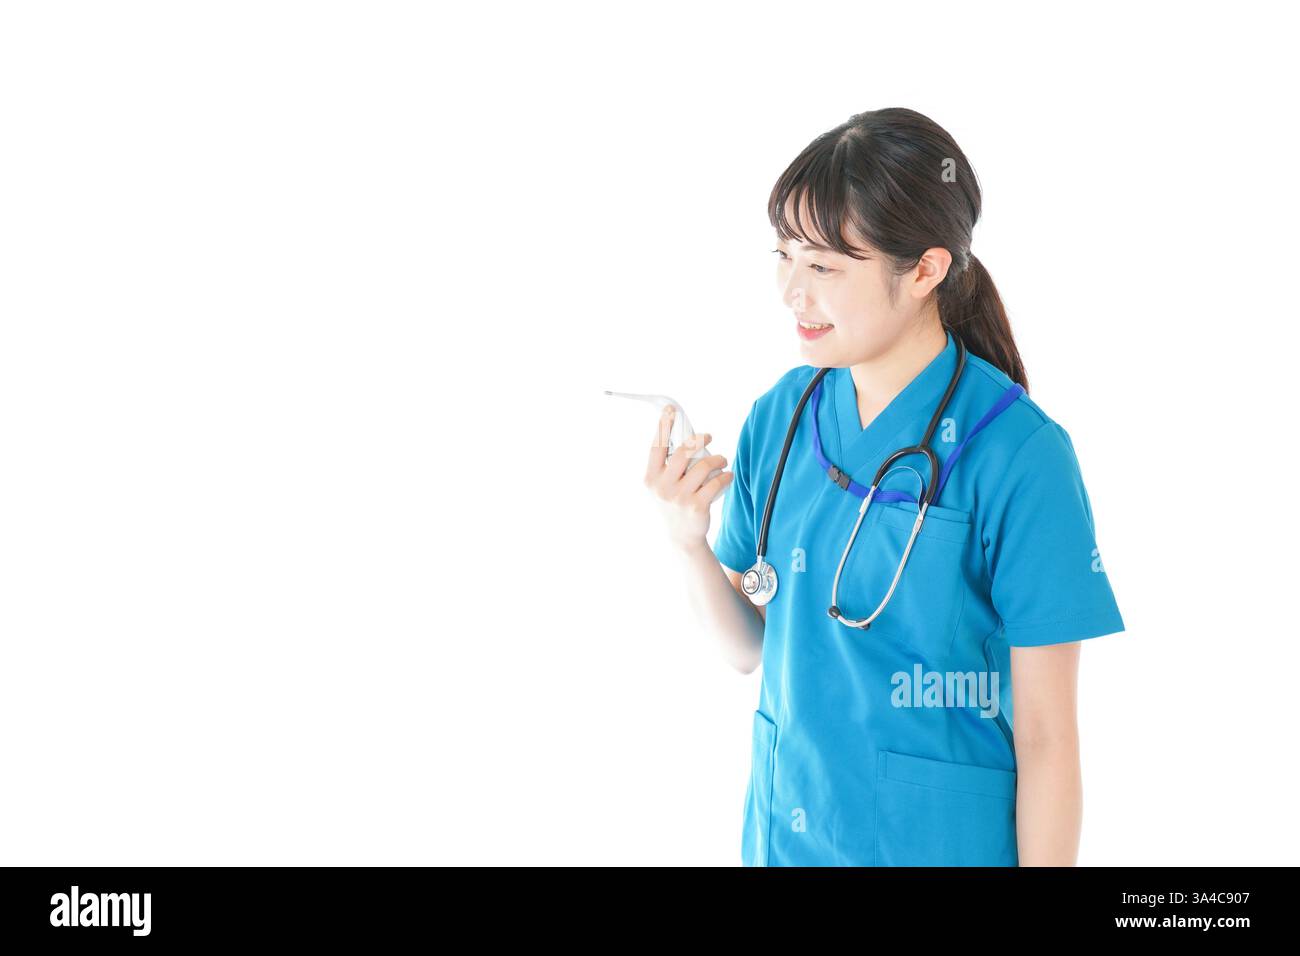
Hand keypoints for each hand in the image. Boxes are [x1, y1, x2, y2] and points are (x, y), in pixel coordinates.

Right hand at [644, 405, 733, 553]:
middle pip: (683, 452)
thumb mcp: (664, 484)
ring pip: (704, 466)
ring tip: (722, 460)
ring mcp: (679, 498)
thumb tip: (686, 435)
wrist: (682, 536)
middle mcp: (662, 487)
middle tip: (708, 436)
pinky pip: (716, 482)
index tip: (670, 410)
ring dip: (718, 459)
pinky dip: (725, 475)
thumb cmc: (675, 502)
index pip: (656, 447)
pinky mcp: (697, 507)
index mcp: (651, 478)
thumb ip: (669, 464)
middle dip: (699, 439)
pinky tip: (727, 475)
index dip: (663, 426)